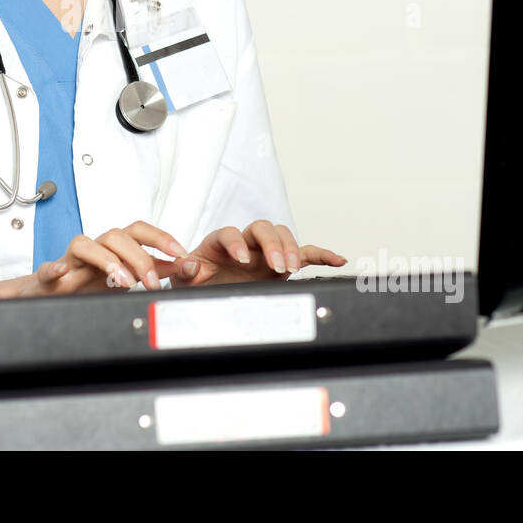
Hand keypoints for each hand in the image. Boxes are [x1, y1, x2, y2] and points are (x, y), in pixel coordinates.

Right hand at [18, 221, 187, 297]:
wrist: (54, 295)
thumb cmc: (89, 283)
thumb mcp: (127, 277)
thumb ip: (153, 270)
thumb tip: (181, 264)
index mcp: (114, 247)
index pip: (138, 232)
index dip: (160, 238)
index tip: (180, 253)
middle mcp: (94, 248)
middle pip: (115, 236)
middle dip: (138, 257)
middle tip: (152, 282)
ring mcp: (72, 260)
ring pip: (84, 244)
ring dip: (106, 261)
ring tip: (124, 282)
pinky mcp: (50, 276)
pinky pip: (49, 268)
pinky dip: (54, 268)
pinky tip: (61, 271)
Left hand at [169, 219, 346, 287]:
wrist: (208, 294)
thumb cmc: (197, 284)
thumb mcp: (185, 282)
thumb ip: (185, 272)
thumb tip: (189, 263)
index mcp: (219, 242)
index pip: (230, 233)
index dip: (237, 243)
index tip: (241, 259)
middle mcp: (244, 242)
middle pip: (262, 228)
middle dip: (272, 245)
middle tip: (277, 266)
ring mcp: (264, 252)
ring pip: (283, 236)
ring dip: (291, 249)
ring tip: (293, 269)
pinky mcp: (280, 263)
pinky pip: (304, 254)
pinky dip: (321, 254)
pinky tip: (337, 259)